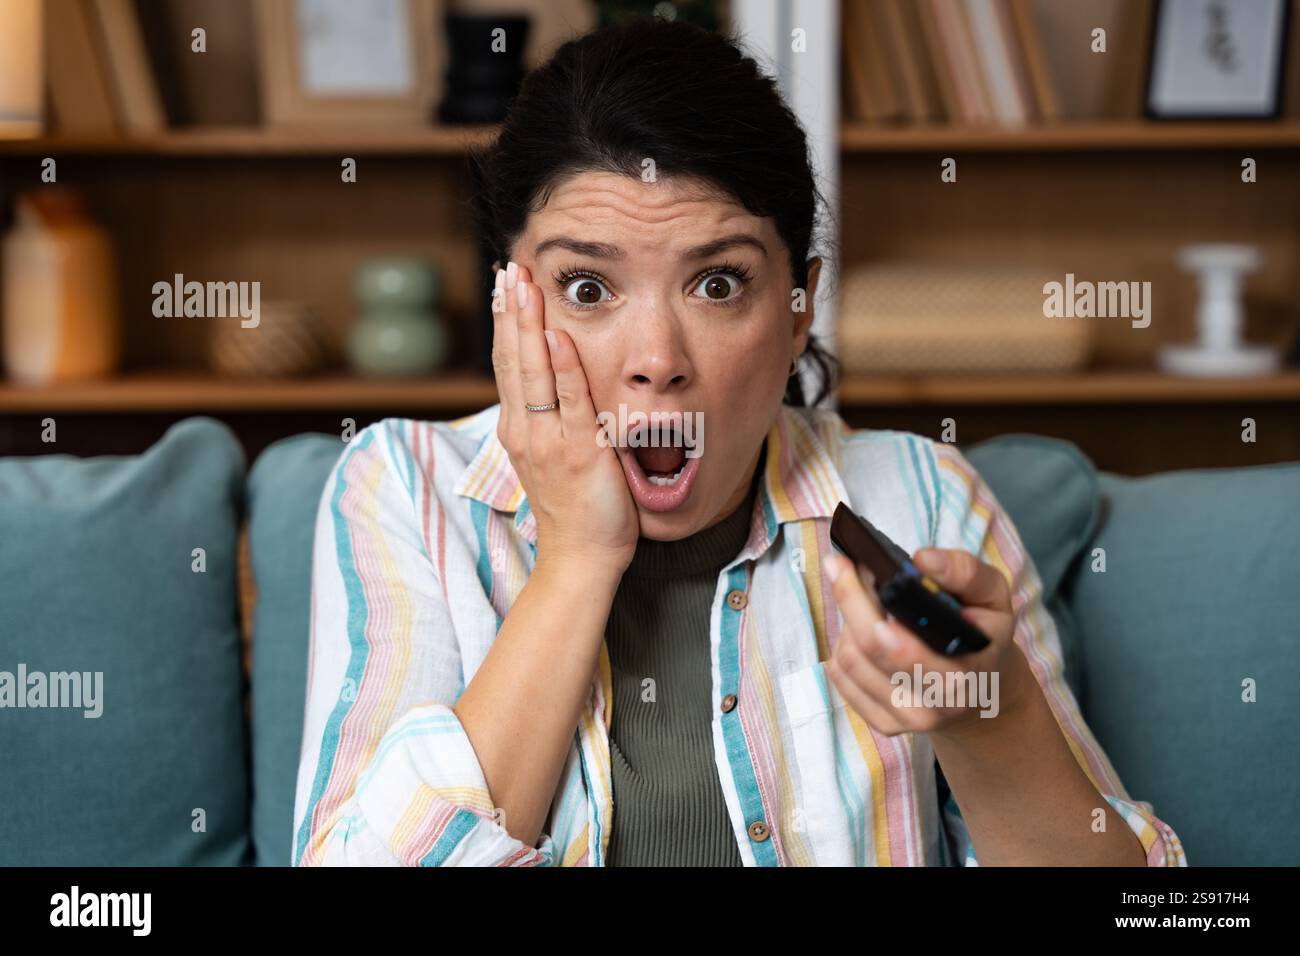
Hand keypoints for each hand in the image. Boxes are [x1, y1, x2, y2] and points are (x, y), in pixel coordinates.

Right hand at [491, 261, 638, 570]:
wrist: (580, 558)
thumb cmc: (575, 511)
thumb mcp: (553, 458)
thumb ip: (552, 421)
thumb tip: (558, 388)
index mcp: (519, 430)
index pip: (508, 364)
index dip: (506, 322)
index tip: (506, 285)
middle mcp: (525, 430)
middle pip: (512, 359)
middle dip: (510, 311)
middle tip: (507, 267)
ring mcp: (549, 440)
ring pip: (532, 372)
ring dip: (528, 326)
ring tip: (524, 285)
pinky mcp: (578, 451)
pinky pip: (569, 402)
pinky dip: (561, 368)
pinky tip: (557, 336)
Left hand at [823, 547, 1035, 741]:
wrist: (985, 691)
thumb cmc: (985, 635)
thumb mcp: (993, 597)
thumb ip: (966, 573)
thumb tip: (924, 559)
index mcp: (964, 674)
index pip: (903, 650)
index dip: (871, 609)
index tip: (858, 568)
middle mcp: (934, 705)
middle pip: (867, 649)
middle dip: (849, 598)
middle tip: (841, 564)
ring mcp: (906, 718)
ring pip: (849, 659)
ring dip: (847, 621)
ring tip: (864, 599)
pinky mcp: (883, 723)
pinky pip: (842, 677)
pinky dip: (845, 644)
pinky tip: (862, 630)